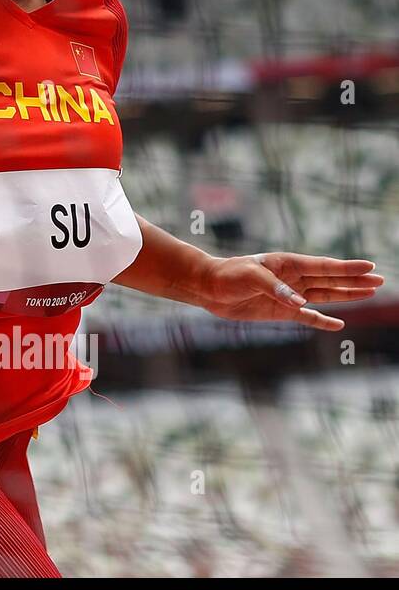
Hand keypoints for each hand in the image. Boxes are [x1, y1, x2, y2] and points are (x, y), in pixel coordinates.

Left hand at [196, 252, 382, 330]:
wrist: (208, 287)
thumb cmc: (227, 275)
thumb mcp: (249, 276)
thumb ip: (275, 288)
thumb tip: (300, 303)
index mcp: (287, 264)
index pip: (323, 266)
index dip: (346, 268)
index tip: (370, 266)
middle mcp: (292, 278)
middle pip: (330, 280)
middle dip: (354, 281)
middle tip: (380, 280)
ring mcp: (288, 295)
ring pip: (324, 296)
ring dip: (345, 296)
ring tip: (369, 293)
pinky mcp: (280, 311)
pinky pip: (307, 317)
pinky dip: (322, 321)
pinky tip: (338, 324)